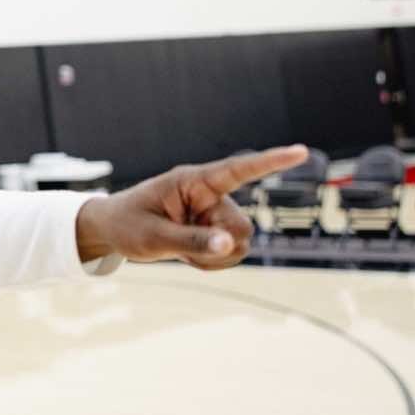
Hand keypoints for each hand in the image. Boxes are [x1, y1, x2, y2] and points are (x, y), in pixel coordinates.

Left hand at [75, 146, 308, 269]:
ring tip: (181, 252)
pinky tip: (188, 256)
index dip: (270, 162)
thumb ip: (191, 241)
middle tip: (184, 250)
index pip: (237, 170)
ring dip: (214, 258)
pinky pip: (231, 254)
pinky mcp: (215, 231)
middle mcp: (209, 194)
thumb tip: (230, 245)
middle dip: (220, 246)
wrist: (114, 231)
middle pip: (241, 227)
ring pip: (239, 244)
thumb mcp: (152, 236)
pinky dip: (212, 263)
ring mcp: (214, 214)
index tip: (301, 151)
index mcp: (192, 181)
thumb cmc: (128, 224)